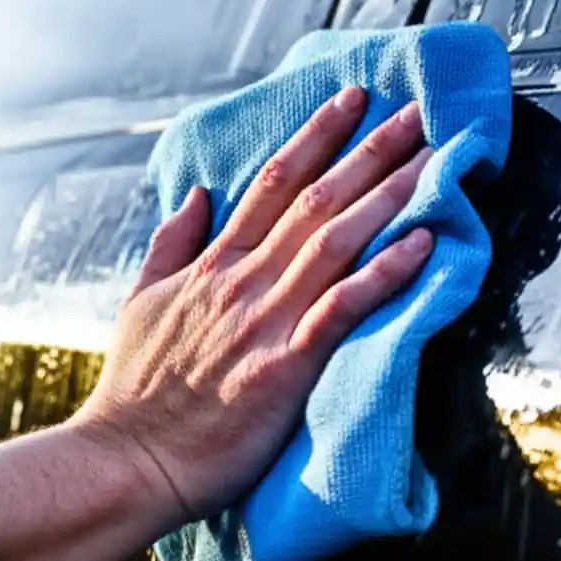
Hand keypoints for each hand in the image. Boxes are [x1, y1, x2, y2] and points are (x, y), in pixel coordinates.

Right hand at [72, 87, 434, 524]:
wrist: (128, 460)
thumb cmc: (136, 392)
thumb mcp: (140, 302)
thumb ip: (171, 244)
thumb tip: (195, 194)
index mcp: (213, 265)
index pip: (271, 182)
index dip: (315, 136)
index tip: (351, 100)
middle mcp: (243, 281)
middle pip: (315, 199)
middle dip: (369, 150)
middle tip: (415, 111)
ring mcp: (265, 320)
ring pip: (334, 240)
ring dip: (386, 195)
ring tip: (432, 158)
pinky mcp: (285, 366)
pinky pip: (342, 308)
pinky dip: (383, 272)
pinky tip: (421, 243)